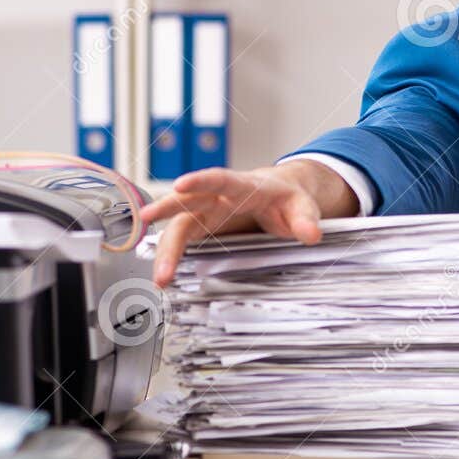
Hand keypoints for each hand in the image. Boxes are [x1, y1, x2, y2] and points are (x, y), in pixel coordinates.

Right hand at [139, 162, 355, 286]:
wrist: (277, 197)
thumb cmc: (286, 199)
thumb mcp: (302, 206)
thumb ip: (306, 219)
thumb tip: (311, 234)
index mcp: (243, 187)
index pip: (219, 179)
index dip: (200, 180)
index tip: (180, 184)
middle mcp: (218, 199)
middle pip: (188, 202)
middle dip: (165, 209)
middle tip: (146, 219)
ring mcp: (207, 216)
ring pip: (179, 228)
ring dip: (166, 251)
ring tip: (161, 279)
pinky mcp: (202, 231)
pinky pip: (182, 243)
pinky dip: (170, 260)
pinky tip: (164, 279)